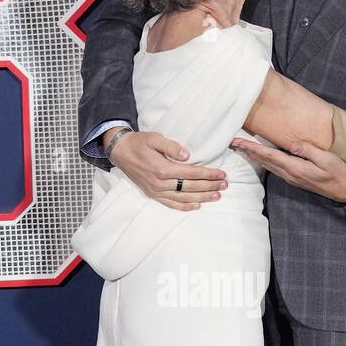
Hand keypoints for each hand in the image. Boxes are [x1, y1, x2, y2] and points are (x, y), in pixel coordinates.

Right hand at [108, 129, 225, 210]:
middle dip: (209, 186)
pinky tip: (197, 206)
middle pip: (190, 187)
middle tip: (224, 185)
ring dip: (202, 198)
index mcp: (162, 168)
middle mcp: (160, 183)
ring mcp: (156, 191)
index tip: (221, 174)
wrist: (120, 151)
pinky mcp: (152, 194)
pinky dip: (184, 207)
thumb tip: (187, 155)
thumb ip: (171, 146)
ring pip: (183, 198)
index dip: (208, 174)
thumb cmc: (139, 143)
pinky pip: (170, 204)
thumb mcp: (154, 138)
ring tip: (217, 196)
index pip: (191, 173)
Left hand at [230, 136, 345, 202]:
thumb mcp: (325, 158)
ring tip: (241, 148)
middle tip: (233, 143)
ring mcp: (290, 177)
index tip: (240, 143)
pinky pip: (274, 167)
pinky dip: (263, 160)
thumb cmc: (336, 172)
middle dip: (247, 151)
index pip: (269, 156)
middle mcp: (289, 174)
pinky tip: (259, 157)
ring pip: (267, 165)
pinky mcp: (293, 177)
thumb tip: (291, 144)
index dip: (253, 148)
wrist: (342, 189)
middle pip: (264, 161)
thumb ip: (308, 150)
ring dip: (253, 156)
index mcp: (295, 168)